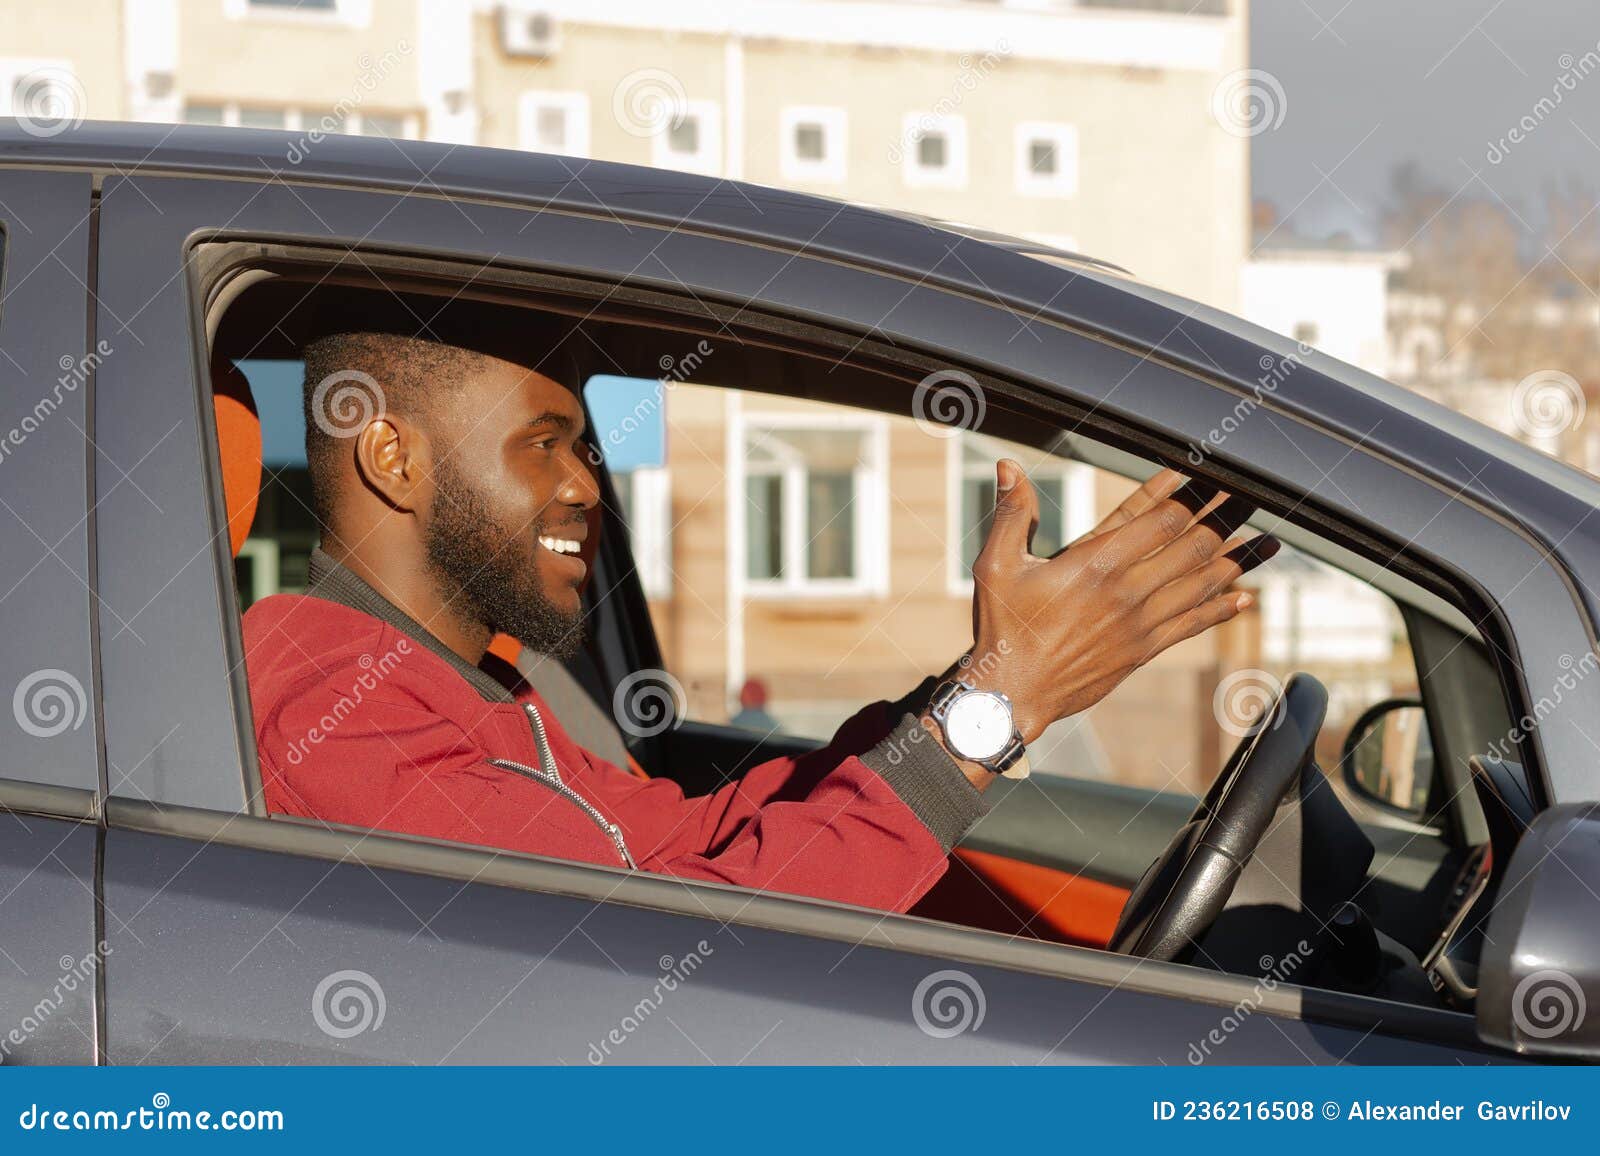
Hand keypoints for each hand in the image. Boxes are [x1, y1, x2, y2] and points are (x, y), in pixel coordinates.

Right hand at [958, 461, 1277, 744]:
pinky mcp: (1143, 650)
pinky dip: (1221, 609)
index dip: (1190, 493)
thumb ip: (1011, 514)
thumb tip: (1007, 467)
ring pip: (1201, 584)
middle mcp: (1126, 591)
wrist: (1012, 693)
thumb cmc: (1002, 627)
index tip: (1212, 473)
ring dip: (1238, 559)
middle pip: (1191, 545)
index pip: (1159, 518)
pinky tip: (1244, 597)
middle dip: (1225, 516)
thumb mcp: (996, 564)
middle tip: (1253, 495)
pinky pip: (1192, 624)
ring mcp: (1139, 623)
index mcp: (1095, 562)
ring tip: (1270, 539)